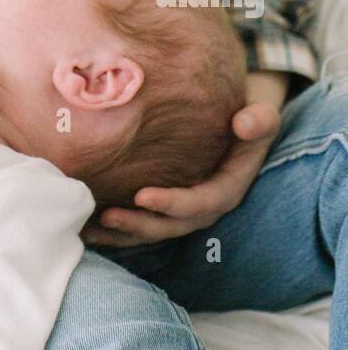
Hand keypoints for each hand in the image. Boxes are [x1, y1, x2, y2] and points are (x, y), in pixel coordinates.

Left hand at [81, 71, 287, 246]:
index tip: (142, 195)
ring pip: (152, 229)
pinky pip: (141, 222)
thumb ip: (259, 120)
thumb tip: (244, 123)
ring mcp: (183, 210)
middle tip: (108, 216)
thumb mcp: (262, 115)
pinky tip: (87, 226)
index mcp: (226, 190)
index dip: (172, 204)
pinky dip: (116, 230)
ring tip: (90, 228)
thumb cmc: (246, 118)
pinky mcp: (165, 206)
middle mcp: (203, 207)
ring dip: (122, 233)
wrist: (238, 124)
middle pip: (170, 225)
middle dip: (140, 224)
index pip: (199, 204)